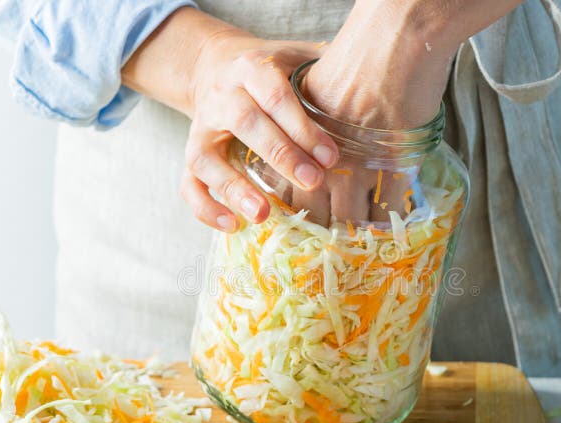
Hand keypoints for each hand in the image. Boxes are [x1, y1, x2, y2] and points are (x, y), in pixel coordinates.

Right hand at [122, 8, 338, 231]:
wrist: (217, 64)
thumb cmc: (274, 70)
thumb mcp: (297, 57)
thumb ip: (326, 68)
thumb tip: (372, 83)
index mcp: (251, 68)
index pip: (275, 96)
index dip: (302, 127)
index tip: (330, 157)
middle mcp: (221, 95)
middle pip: (245, 124)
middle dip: (280, 155)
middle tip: (311, 182)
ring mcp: (201, 127)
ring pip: (207, 158)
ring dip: (234, 187)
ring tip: (262, 215)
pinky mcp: (191, 153)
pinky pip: (188, 184)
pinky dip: (206, 208)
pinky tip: (233, 227)